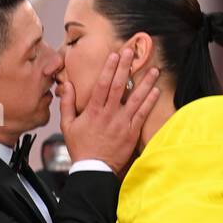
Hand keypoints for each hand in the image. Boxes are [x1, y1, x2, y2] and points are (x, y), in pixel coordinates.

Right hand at [59, 49, 160, 173]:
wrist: (93, 170)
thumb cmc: (81, 148)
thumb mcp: (67, 126)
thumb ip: (67, 103)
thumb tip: (66, 84)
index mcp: (93, 111)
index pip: (103, 84)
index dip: (110, 68)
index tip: (115, 54)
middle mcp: (109, 114)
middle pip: (120, 86)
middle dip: (126, 67)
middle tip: (132, 52)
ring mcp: (122, 123)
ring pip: (136, 99)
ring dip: (145, 83)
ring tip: (154, 70)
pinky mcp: (131, 133)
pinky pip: (142, 115)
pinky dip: (149, 102)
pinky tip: (155, 91)